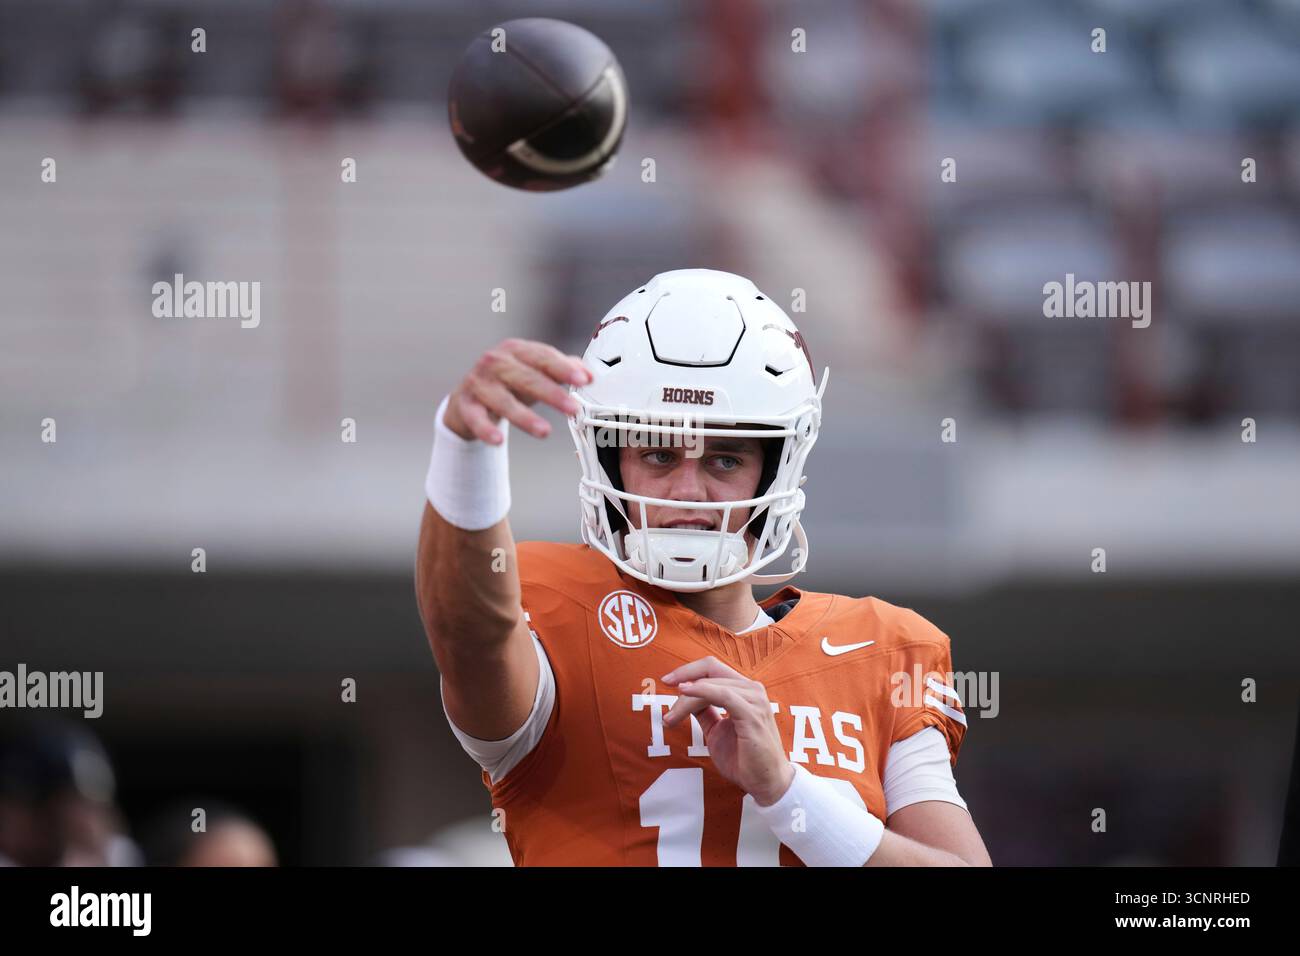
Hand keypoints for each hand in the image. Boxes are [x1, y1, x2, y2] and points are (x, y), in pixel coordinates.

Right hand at [443, 338, 592, 443]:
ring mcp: (478, 382)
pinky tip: (498, 441)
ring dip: (524, 417)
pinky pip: (476, 418)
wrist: (467, 397)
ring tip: (544, 432)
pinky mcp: (465, 404)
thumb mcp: (534, 372)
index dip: (563, 368)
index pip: (543, 356)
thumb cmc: (507, 382)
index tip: (583, 381)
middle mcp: (495, 362)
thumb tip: (589, 374)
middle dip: (552, 394)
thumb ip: (562, 370)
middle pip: (525, 377)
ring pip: (503, 400)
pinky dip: (486, 430)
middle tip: (573, 409)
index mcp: (516, 350)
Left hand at [661, 656, 794, 805]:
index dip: (689, 670)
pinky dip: (702, 690)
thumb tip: (685, 698)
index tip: (668, 680)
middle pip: (711, 668)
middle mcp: (752, 690)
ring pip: (711, 685)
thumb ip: (705, 712)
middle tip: (664, 684)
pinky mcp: (752, 715)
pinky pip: (723, 695)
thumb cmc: (745, 758)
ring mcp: (754, 701)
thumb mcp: (716, 730)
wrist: (765, 783)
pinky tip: (685, 693)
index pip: (713, 668)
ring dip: (685, 699)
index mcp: (744, 691)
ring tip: (670, 718)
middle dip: (684, 675)